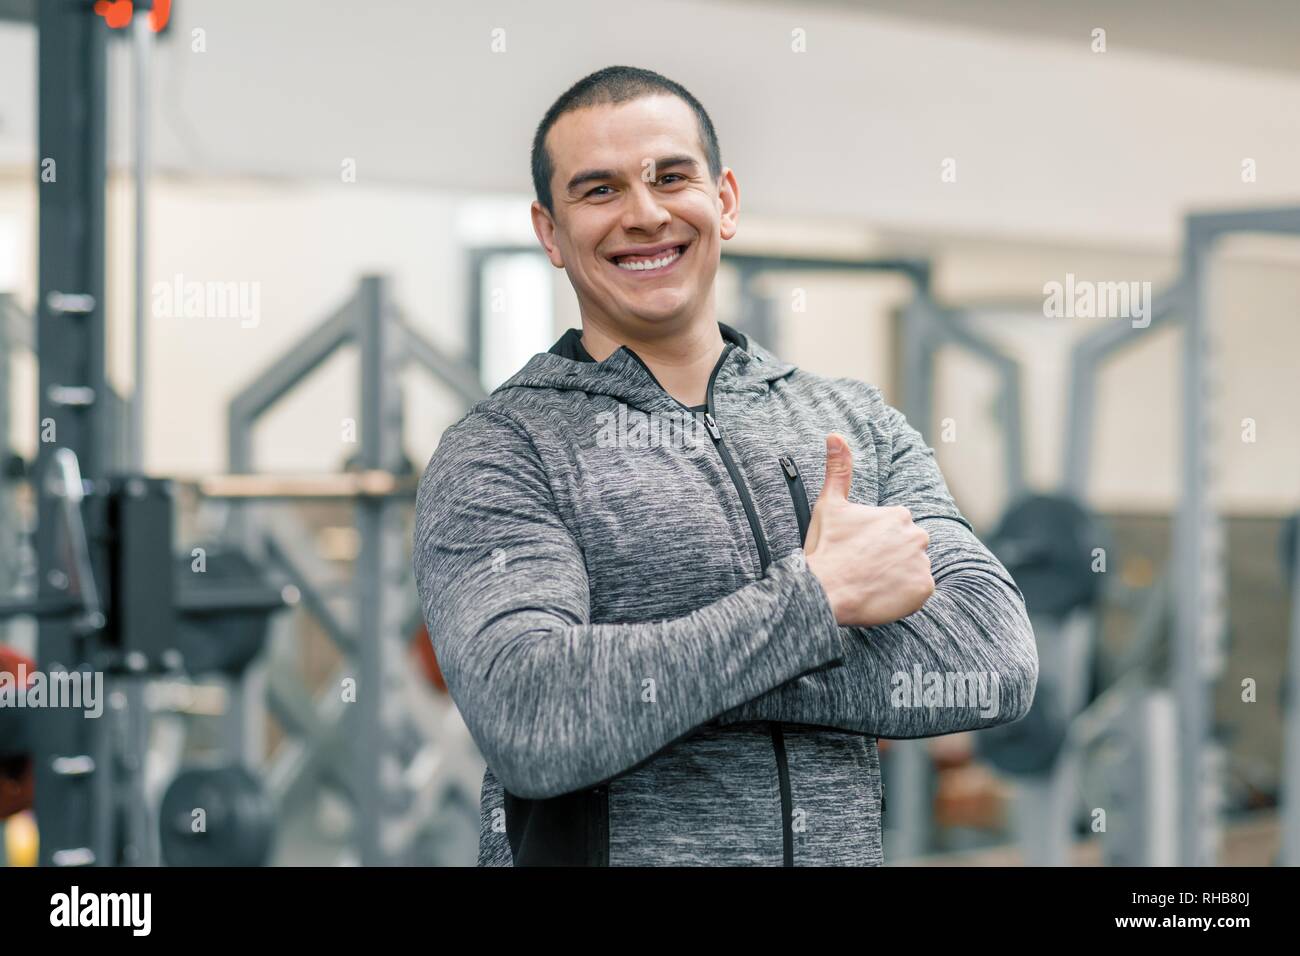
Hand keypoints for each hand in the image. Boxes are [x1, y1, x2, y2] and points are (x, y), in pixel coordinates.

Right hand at [803, 433, 934, 626]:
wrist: (826, 591)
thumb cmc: (826, 548)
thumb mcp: (830, 505)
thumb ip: (838, 470)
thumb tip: (835, 435)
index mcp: (899, 514)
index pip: (894, 529)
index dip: (875, 541)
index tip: (858, 550)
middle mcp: (917, 535)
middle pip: (907, 548)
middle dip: (890, 557)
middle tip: (863, 568)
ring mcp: (922, 564)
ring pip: (912, 569)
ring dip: (897, 576)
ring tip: (871, 583)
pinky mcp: (924, 589)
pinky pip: (918, 591)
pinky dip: (904, 595)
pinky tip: (881, 595)